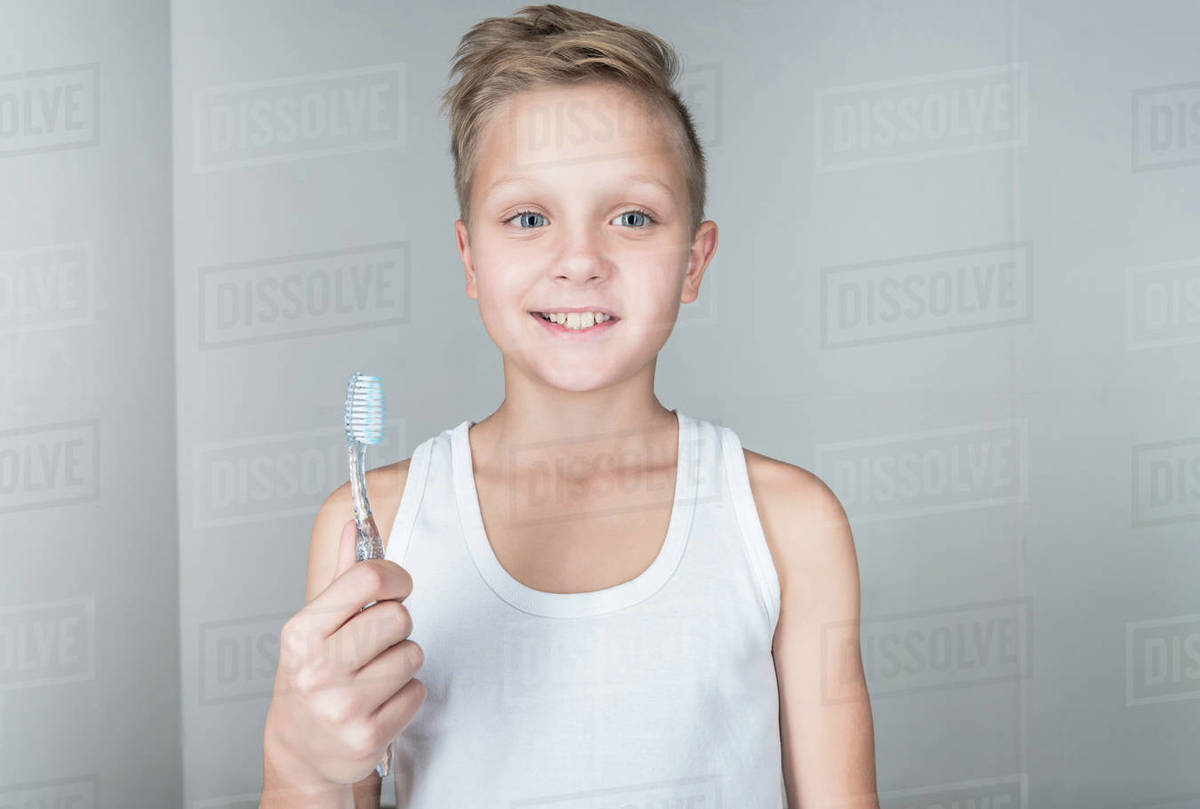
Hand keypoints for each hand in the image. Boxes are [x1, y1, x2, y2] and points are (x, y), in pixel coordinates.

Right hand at [264, 518, 425, 785]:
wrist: (300, 753)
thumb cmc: (312, 678)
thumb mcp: (314, 626)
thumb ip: (340, 574)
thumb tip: (355, 523)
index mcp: (302, 631)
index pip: (368, 579)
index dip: (395, 577)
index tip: (397, 587)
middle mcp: (318, 668)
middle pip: (399, 617)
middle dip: (397, 625)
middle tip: (376, 641)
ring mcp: (342, 706)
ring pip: (413, 654)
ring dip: (402, 661)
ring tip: (373, 675)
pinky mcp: (367, 736)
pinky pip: (417, 692)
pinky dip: (406, 695)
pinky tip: (379, 702)